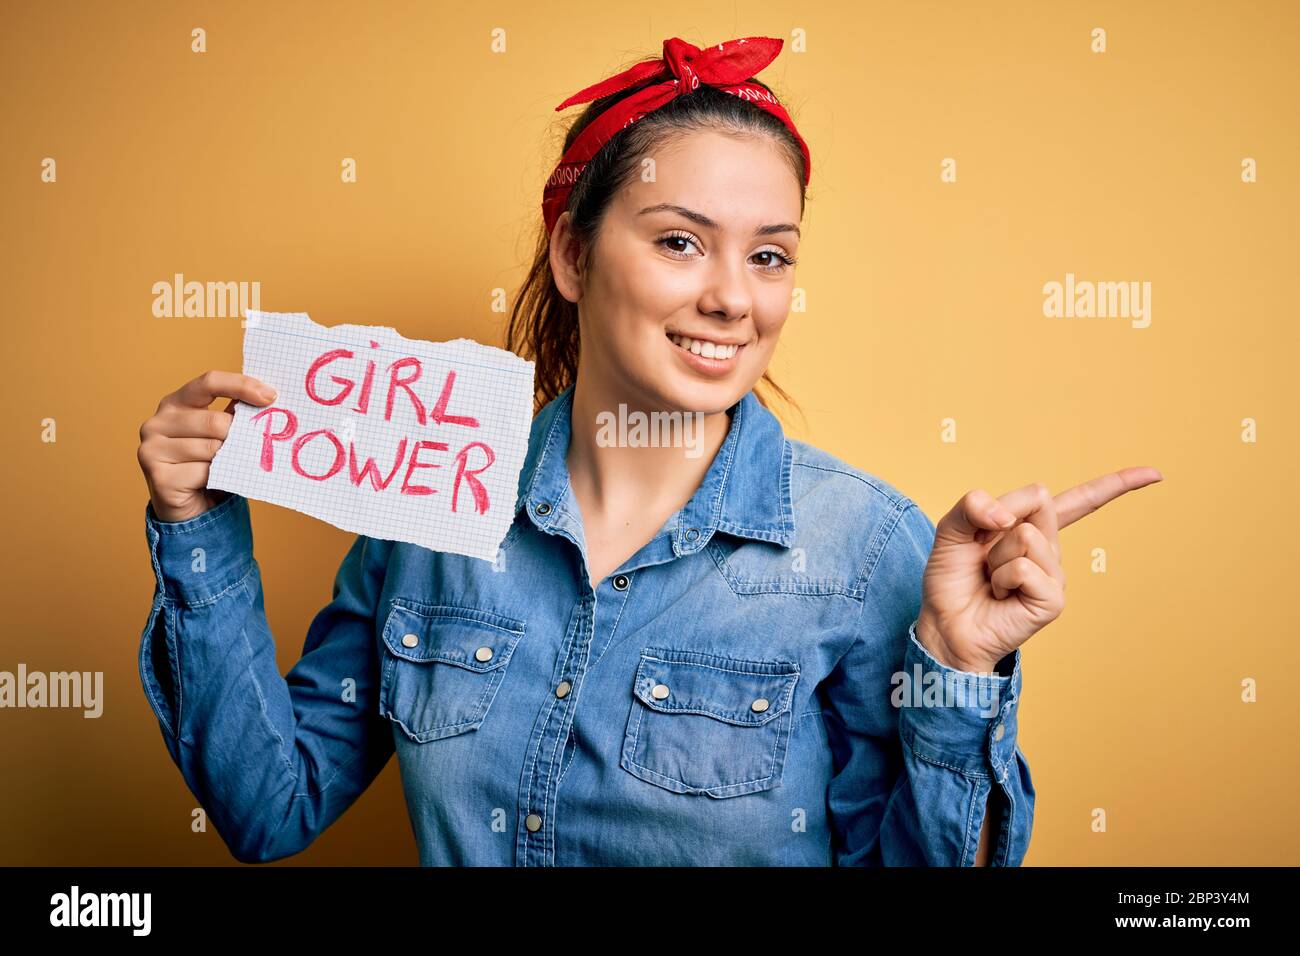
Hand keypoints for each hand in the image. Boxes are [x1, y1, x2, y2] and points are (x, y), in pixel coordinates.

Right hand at [137, 370, 277, 522]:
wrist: (191, 507)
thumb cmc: (209, 464)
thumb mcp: (222, 433)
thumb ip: (236, 414)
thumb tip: (270, 397)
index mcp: (175, 403)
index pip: (209, 382)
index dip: (241, 385)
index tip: (271, 396)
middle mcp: (157, 422)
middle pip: (215, 421)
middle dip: (239, 436)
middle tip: (250, 448)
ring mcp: (152, 449)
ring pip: (211, 448)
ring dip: (229, 459)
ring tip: (228, 466)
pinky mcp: (158, 476)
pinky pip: (205, 472)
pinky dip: (218, 478)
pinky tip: (213, 481)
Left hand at [915, 466, 1163, 673]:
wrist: (945, 625)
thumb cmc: (951, 581)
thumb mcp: (952, 530)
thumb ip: (971, 505)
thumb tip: (1007, 516)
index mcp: (1033, 528)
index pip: (1079, 501)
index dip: (1116, 485)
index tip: (1155, 474)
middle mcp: (1051, 550)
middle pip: (1038, 500)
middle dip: (998, 520)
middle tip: (985, 555)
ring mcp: (1056, 575)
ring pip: (1025, 535)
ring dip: (994, 555)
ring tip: (992, 579)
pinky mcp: (1054, 599)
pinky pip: (1024, 567)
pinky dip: (1002, 577)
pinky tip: (1001, 596)